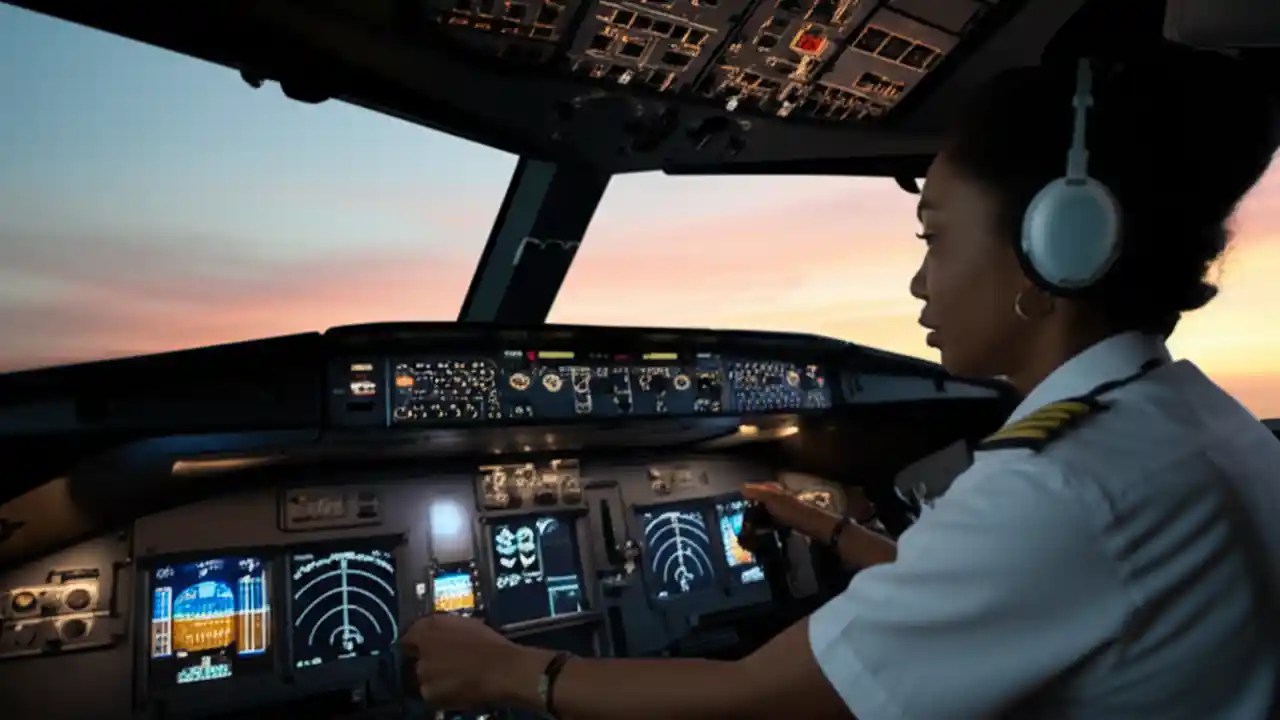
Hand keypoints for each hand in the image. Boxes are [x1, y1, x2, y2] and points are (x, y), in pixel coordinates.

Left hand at [400, 614, 551, 709]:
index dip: (416, 645)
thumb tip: (442, 636)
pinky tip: (458, 689)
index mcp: (429, 625)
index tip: (424, 650)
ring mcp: (422, 671)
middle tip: (445, 666)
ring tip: (455, 679)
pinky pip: (431, 694)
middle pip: (415, 658)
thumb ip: (447, 629)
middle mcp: (421, 647)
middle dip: (427, 662)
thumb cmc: (490, 644)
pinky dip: (441, 693)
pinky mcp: (428, 693)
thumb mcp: (466, 626)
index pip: (409, 636)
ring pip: (423, 677)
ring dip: (434, 678)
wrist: (502, 669)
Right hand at [741, 483, 836, 539]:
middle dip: (748, 507)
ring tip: (744, 527)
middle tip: (736, 517)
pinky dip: (763, 524)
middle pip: (759, 500)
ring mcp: (781, 509)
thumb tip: (741, 487)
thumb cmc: (792, 509)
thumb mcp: (773, 499)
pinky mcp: (785, 520)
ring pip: (763, 511)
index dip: (745, 494)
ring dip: (755, 517)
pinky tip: (758, 531)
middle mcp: (777, 496)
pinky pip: (769, 521)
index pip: (755, 488)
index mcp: (773, 489)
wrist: (812, 524)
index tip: (732, 503)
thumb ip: (757, 492)